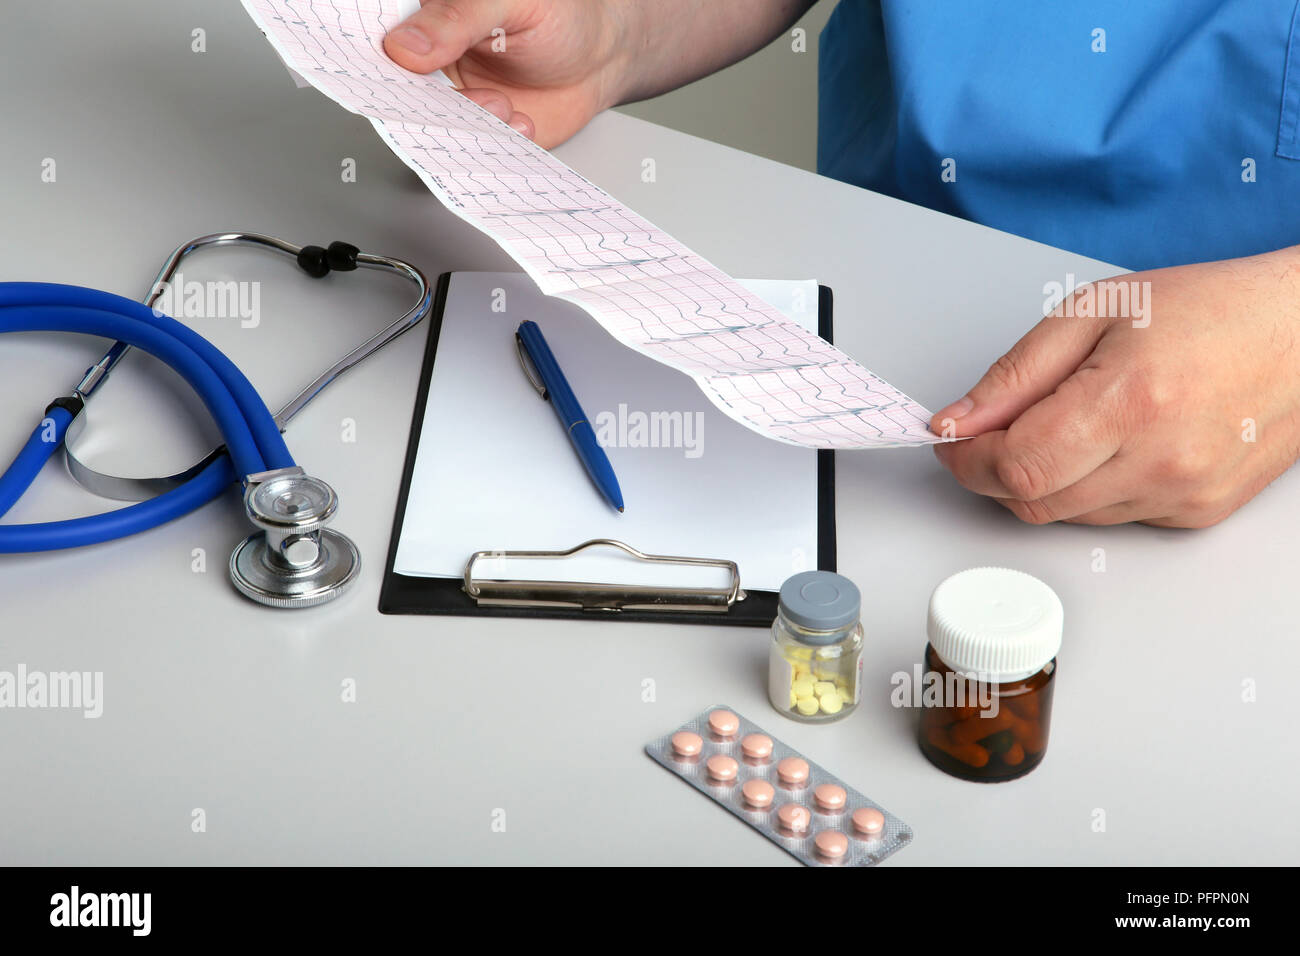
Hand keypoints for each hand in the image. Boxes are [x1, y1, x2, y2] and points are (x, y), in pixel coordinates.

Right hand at [383, 0, 630, 146]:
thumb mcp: (512, 0)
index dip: (379, 55)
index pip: (381, 34)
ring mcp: (449, 98)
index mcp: (429, 13)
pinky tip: (518, 126)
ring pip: (429, 125)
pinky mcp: (473, 132)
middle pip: (396, 88)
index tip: (397, 69)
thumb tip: (404, 45)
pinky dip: (487, 147)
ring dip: (466, 125)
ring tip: (505, 107)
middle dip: (427, 103)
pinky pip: (462, 149)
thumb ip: (457, 19)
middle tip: (469, 98)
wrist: (602, 59)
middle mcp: (430, 57)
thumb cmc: (563, 16)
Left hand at [929, 248, 1299, 527]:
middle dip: (992, 473)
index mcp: (1128, 402)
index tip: (950, 441)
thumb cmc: (1210, 310)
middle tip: (988, 434)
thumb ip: (1015, 374)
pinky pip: (1113, 517)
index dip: (966, 460)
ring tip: (1062, 424)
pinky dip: (1090, 489)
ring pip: (1069, 516)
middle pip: (1033, 502)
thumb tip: (958, 422)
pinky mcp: (1197, 514)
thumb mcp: (1094, 313)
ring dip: (1041, 481)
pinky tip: (1110, 444)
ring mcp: (1182, 496)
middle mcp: (1159, 461)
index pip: (1014, 467)